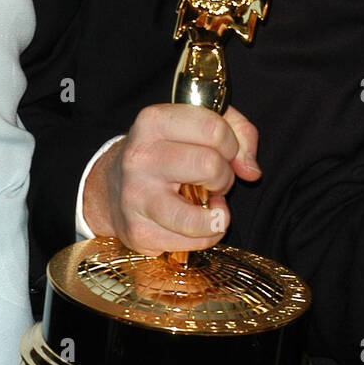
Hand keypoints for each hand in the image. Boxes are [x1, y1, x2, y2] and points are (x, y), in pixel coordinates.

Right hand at [82, 104, 259, 253]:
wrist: (111, 186)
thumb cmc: (166, 151)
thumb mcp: (198, 124)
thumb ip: (238, 132)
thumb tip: (251, 171)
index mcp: (154, 121)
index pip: (214, 129)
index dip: (231, 145)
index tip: (225, 153)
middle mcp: (140, 157)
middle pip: (210, 166)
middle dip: (224, 177)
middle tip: (214, 181)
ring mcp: (136, 196)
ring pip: (199, 217)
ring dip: (217, 215)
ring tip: (210, 206)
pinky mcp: (138, 232)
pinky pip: (192, 243)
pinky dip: (205, 236)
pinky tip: (195, 225)